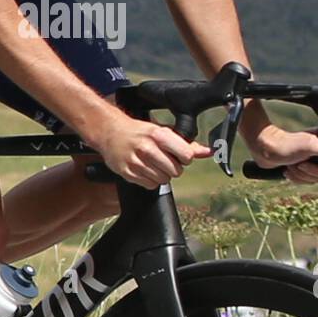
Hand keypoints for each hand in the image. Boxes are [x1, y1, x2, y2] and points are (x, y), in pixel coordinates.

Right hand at [88, 113, 211, 188]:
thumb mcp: (162, 131)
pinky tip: (144, 169)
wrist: (110, 132)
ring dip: (161, 174)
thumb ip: (186, 143)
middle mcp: (147, 148)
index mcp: (158, 135)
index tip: (179, 154)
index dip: (185, 157)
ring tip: (152, 163)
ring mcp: (136, 162)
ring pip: (163, 180)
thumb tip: (208, 152)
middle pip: (176, 171)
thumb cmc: (138, 131)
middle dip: (173, 168)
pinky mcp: (128, 173)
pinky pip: (150, 185)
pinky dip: (150, 180)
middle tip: (163, 159)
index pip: (186, 156)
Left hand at [248, 125, 317, 182]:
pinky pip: (311, 182)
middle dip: (316, 171)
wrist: (264, 150)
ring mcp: (317, 160)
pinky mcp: (307, 169)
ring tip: (292, 166)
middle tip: (301, 163)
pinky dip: (299, 180)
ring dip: (305, 176)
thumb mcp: (310, 144)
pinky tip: (289, 171)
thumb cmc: (285, 144)